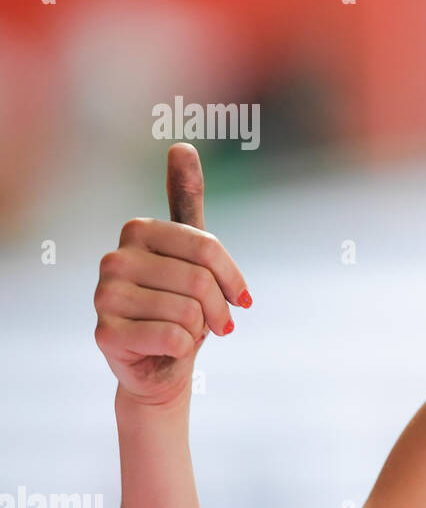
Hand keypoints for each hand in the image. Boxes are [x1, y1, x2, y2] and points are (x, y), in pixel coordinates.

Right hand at [94, 143, 251, 406]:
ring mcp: (103, 296)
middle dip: (218, 309)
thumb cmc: (183, 304)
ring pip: (188, 312)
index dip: (232, 279)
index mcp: (137, 231)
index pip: (207, 248)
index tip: (240, 299)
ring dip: (199, 330)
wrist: (162, 363)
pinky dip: (183, 349)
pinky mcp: (104, 333)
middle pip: (199, 281)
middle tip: (216, 323)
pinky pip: (174, 338)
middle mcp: (113, 258)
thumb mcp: (192, 252)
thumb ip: (185, 200)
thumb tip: (181, 144)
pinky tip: (167, 349)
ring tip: (185, 333)